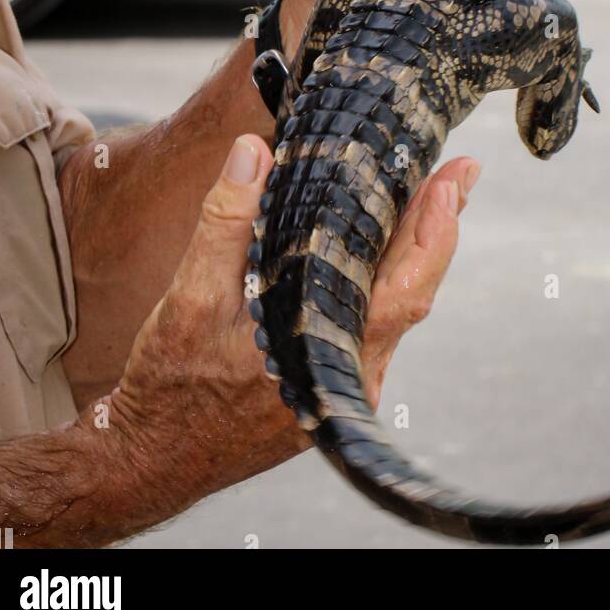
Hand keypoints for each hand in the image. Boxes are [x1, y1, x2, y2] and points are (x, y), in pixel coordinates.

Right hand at [100, 136, 478, 509]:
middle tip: (457, 170)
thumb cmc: (170, 384)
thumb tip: (254, 150)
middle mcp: (348, 375)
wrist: (151, 459)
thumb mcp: (189, 296)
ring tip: (423, 193)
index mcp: (325, 354)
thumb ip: (226, 222)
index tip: (452, 181)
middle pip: (410, 291)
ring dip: (408, 251)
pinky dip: (377, 278)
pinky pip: (368, 323)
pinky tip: (372, 245)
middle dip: (435, 224)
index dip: (436, 232)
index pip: (406, 289)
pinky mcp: (329, 386)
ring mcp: (342, 385)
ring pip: (390, 307)